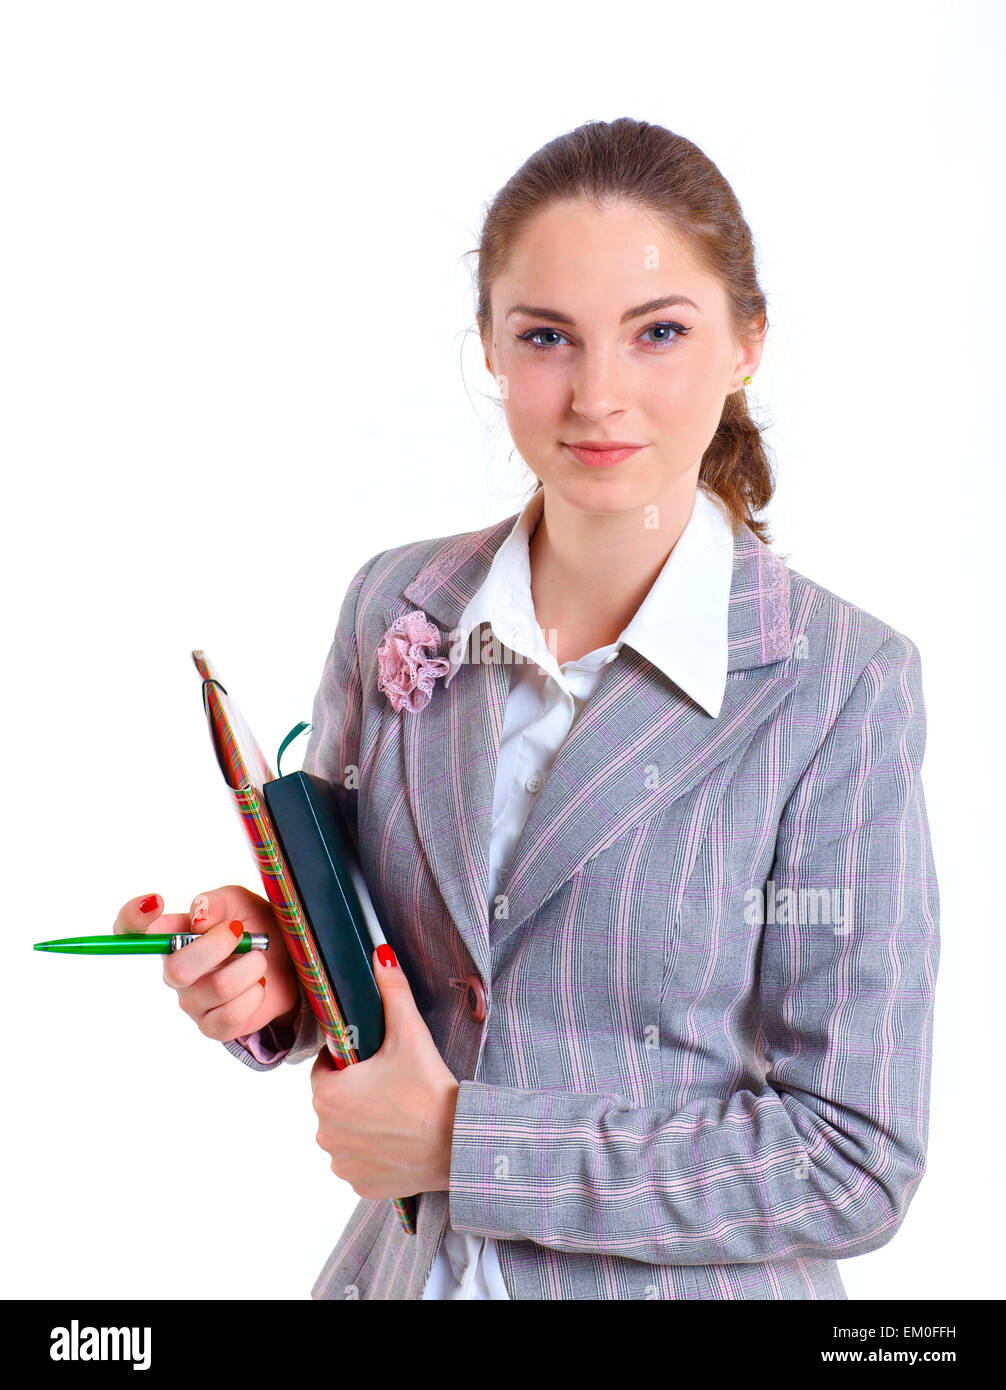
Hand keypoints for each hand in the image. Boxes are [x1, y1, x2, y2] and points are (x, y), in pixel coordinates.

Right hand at [113, 886, 299, 1041]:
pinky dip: (254, 995)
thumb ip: (215, 903)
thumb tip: (197, 918)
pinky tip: (258, 985)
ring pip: (217, 988)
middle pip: (177, 969)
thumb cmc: (257, 927)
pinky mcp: (214, 1026)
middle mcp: (176, 970)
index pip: (130, 930)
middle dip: (216, 946)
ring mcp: (193, 1000)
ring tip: (258, 958)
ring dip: (249, 967)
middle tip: (240, 932)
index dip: (132, 917)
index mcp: (174, 936)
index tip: (157, 901)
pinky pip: (230, 1016)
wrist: (287, 962)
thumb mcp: (240, 902)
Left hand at [310, 946, 459, 1199]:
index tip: (379, 1060)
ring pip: (345, 1131)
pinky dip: (373, 1152)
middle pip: (335, 1100)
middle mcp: (325, 1131)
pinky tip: (398, 1140)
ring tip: (398, 1112)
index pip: (327, 1068)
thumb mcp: (410, 1033)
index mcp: (327, 1093)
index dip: (351, 1061)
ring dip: (363, 1122)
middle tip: (394, 1085)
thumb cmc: (430, 1088)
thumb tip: (380, 954)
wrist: (459, 1144)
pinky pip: (359, 1161)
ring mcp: (342, 1162)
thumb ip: (392, 991)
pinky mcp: (361, 1185)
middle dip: (357, 1091)